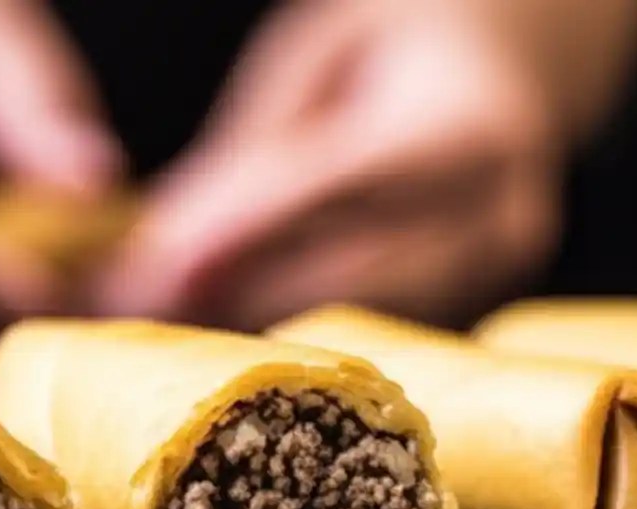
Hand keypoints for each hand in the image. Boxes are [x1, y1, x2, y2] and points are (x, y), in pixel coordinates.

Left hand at [97, 1, 594, 329]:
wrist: (491, 75)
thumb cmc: (391, 45)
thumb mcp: (316, 60)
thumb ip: (255, 147)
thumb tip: (164, 242)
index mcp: (466, 125)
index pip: (337, 183)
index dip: (244, 230)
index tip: (160, 263)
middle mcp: (497, 212)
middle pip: (348, 276)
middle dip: (235, 295)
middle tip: (139, 305)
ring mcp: (492, 277)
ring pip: (357, 322)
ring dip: (255, 324)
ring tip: (170, 316)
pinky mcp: (473, 309)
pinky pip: (370, 335)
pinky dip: (295, 330)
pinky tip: (228, 321)